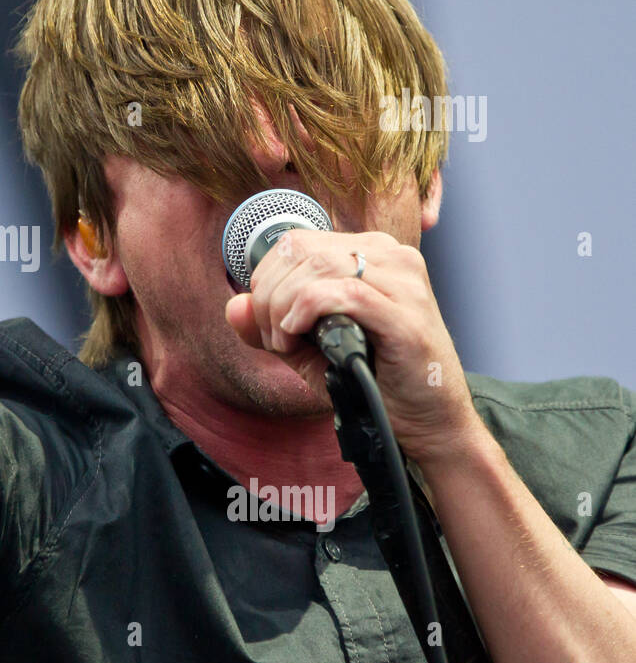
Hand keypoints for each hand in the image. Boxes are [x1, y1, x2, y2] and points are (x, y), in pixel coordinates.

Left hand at [225, 229, 485, 464]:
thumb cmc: (374, 380)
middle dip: (269, 296)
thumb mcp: (308, 350)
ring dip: (284, 308)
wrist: (430, 420)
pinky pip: (342, 293)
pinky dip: (306, 312)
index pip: (295, 242)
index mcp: (369, 252)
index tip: (270, 323)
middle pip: (299, 250)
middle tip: (276, 339)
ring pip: (316, 267)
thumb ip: (268, 325)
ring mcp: (404, 281)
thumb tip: (233, 305)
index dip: (266, 280)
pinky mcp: (406, 313)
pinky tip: (299, 337)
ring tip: (288, 343)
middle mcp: (391, 255)